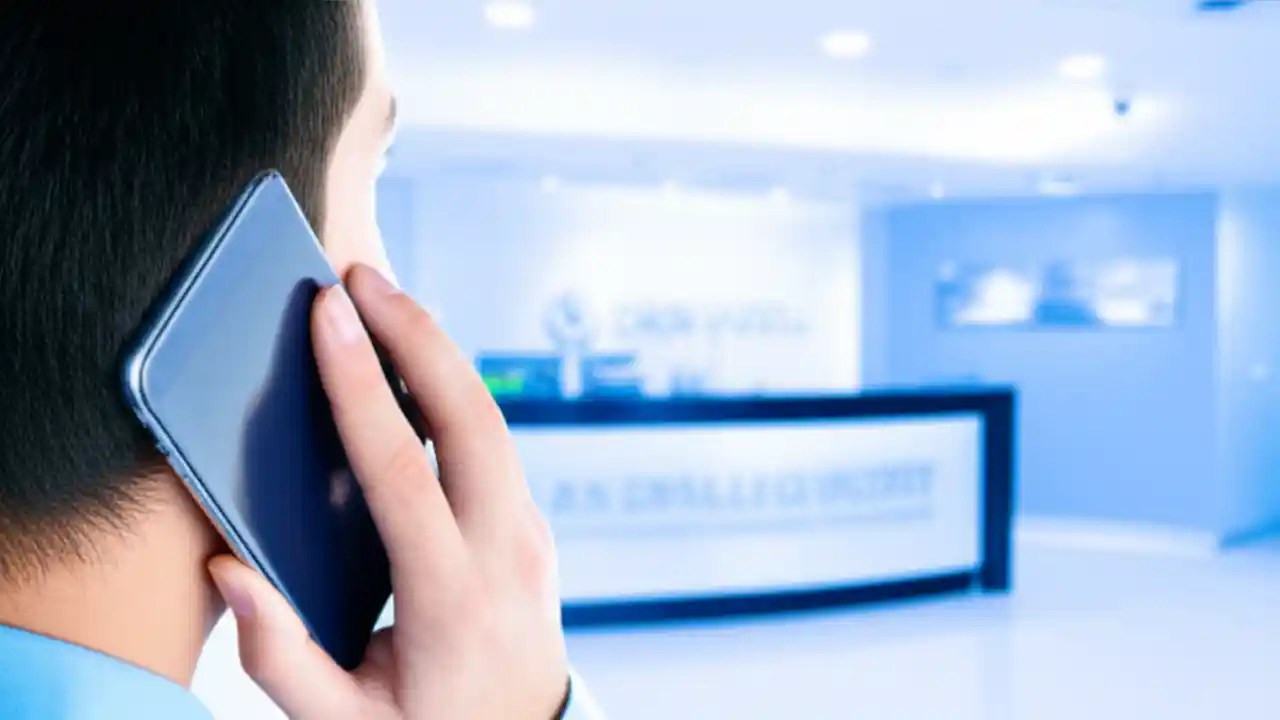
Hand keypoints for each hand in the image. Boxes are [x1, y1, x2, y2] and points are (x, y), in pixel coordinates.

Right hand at [208, 264, 569, 718]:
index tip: (328, 317)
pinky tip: (411, 362)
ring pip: (489, 420)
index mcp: (452, 597)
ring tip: (381, 299)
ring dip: (438, 354)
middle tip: (361, 278)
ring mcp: (528, 532)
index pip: (403, 473)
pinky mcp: (528, 523)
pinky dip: (452, 390)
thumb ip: (279, 657)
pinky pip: (491, 441)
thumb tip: (228, 569)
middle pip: (471, 420)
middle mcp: (505, 551)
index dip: (360, 389)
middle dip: (417, 337)